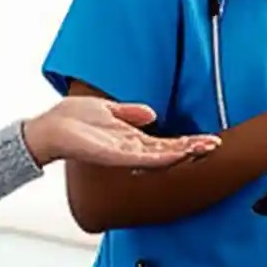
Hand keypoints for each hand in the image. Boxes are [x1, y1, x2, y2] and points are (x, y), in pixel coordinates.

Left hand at [23, 96, 220, 168]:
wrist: (50, 129)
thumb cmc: (72, 120)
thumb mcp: (107, 109)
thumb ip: (129, 112)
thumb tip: (151, 112)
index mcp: (130, 140)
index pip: (165, 142)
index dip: (186, 141)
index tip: (208, 139)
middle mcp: (130, 149)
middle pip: (168, 150)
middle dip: (193, 147)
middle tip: (216, 145)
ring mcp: (124, 154)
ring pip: (161, 155)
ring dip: (183, 151)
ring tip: (205, 147)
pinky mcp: (115, 155)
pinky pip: (142, 156)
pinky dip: (161, 155)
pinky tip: (177, 152)